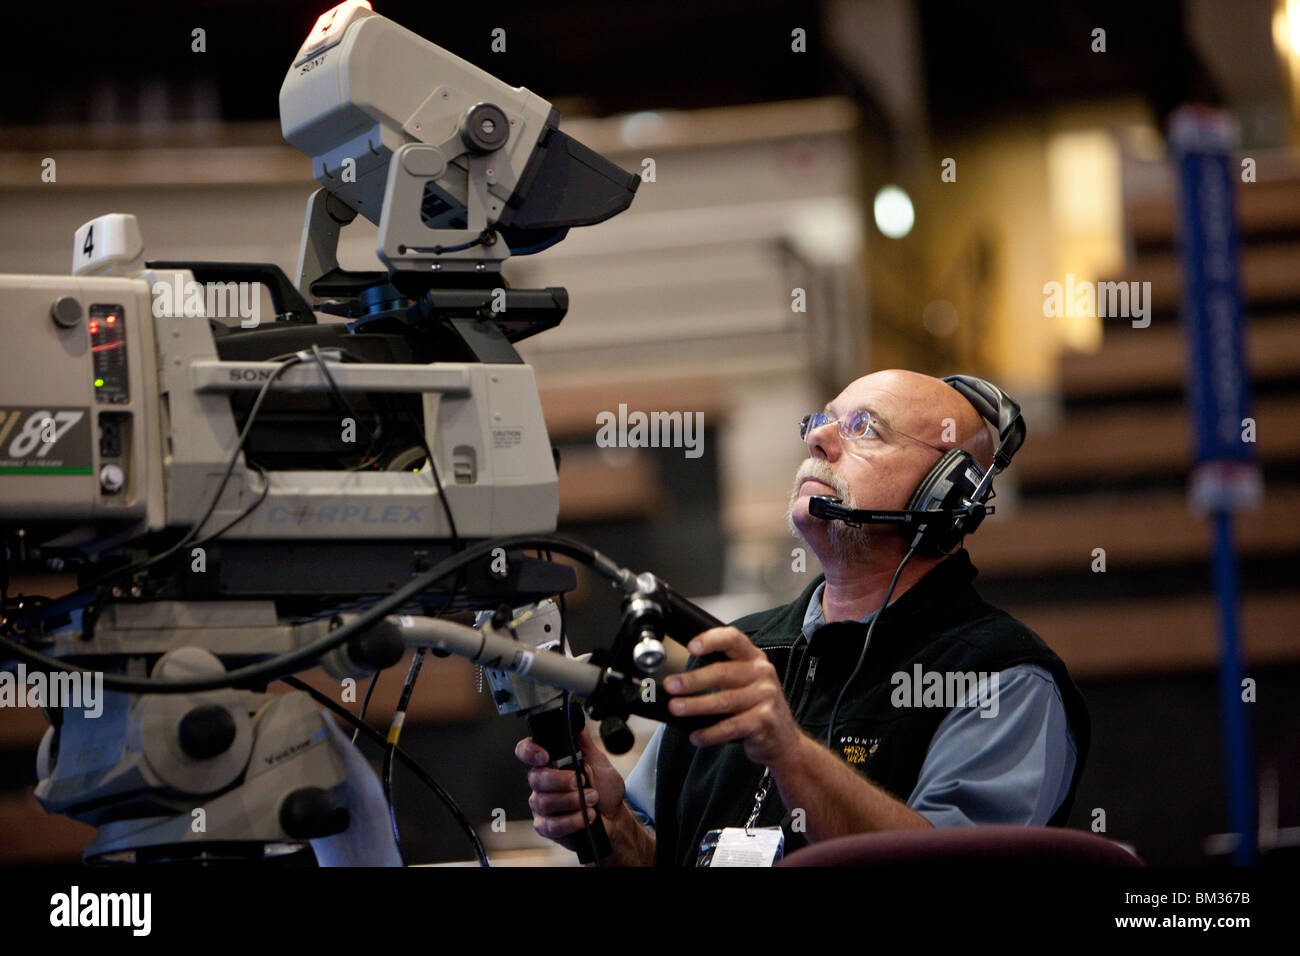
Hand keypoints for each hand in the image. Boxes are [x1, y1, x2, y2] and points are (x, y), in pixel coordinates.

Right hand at [515, 727, 625, 848]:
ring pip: (544, 802)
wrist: (614, 818)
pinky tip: (586, 816)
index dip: (530, 752)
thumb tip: (576, 722)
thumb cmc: (604, 790)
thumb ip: (585, 743)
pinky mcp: (546, 827)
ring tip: (592, 799)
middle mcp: (541, 783)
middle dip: (561, 781)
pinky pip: (551, 825)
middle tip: (582, 782)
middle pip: (535, 778)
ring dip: (573, 801)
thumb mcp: (599, 762)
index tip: (545, 756)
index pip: (526, 751)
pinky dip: (573, 820)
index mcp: (550, 763)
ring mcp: (541, 806)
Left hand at [662, 626, 802, 769]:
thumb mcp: (745, 682)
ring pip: (724, 700)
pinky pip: (731, 726)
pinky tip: (696, 736)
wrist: (784, 739)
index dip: (711, 640)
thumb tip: (680, 678)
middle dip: (692, 680)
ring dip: (696, 705)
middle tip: (671, 686)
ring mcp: (766, 697)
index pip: (733, 639)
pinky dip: (710, 733)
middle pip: (722, 672)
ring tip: (676, 708)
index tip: (691, 647)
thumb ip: (721, 672)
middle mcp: (762, 673)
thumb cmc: (756, 707)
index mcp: (754, 658)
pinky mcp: (765, 721)